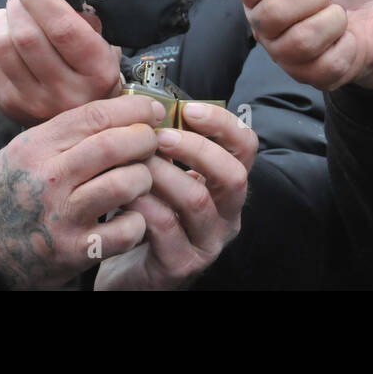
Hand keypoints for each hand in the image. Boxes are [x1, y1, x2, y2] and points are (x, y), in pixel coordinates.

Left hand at [0, 0, 121, 123]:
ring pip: (1, 44)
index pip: (62, 28)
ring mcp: (32, 102)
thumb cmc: (92, 66)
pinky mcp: (6, 103)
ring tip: (17, 12)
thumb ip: (85, 17)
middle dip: (19, 3)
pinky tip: (6, 29)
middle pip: (26, 36)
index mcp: (96, 72)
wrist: (81, 113)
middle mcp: (65, 93)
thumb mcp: (104, 41)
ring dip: (5, 17)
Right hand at [0, 95, 167, 288]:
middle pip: (114, 145)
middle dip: (145, 139)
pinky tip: (131, 216)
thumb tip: (121, 109)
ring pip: (125, 184)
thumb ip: (67, 132)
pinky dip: (139, 221)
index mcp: (36, 147)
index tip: (151, 111)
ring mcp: (62, 216)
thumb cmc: (9, 192)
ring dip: (144, 178)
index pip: (94, 115)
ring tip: (141, 179)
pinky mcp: (75, 251)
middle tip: (152, 142)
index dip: (133, 109)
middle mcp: (48, 179)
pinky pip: (126, 230)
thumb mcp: (26, 151)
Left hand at [95, 102, 256, 289]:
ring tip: (137, 161)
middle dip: (197, 148)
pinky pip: (165, 226)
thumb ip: (168, 144)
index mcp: (227, 187)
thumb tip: (151, 102)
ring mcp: (207, 243)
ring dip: (164, 173)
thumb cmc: (148, 215)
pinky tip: (126, 193)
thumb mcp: (166, 176)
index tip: (190, 109)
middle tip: (161, 136)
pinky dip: (144, 203)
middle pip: (233, 175)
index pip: (246, 147)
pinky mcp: (180, 264)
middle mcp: (226, 215)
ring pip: (197, 199)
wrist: (130, 272)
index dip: (223, 124)